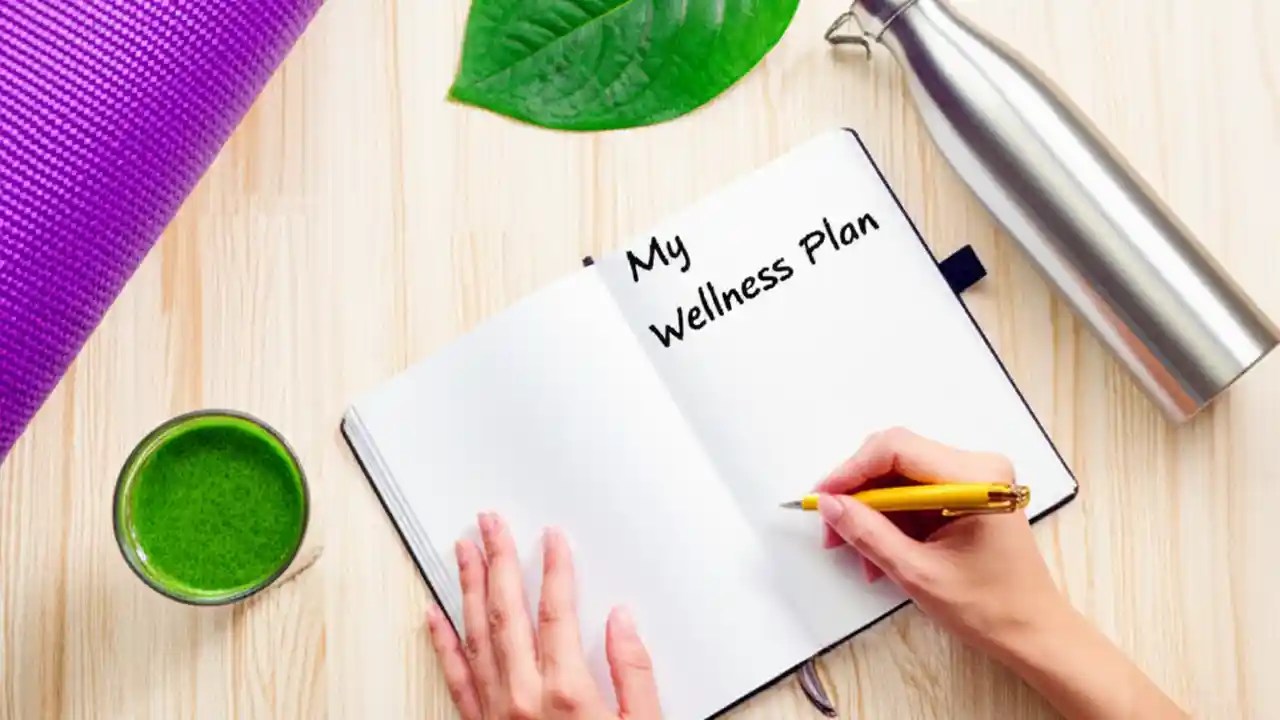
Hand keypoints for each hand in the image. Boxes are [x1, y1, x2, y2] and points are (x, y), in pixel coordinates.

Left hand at [425, 513, 661, 719]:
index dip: (555, 568)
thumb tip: (622, 622)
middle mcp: (523, 698)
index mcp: (567, 694)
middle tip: (489, 523)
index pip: (557, 611)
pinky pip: (454, 677)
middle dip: (497, 560)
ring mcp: (495, 713)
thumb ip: (634, 674)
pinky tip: (434, 614)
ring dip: (466, 587)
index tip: (552, 539)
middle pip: (507, 611)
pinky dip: (442, 642)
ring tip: (461, 550)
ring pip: (475, 634)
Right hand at [816, 427, 1186, 718]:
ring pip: (899, 477)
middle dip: (857, 493)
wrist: (1033, 632)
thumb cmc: (990, 608)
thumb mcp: (919, 573)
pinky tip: (879, 552)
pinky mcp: (965, 493)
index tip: (821, 500)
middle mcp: (976, 466)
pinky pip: (913, 493)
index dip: (850, 471)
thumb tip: (829, 505)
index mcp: (974, 477)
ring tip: (857, 552)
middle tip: (831, 530)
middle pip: (894, 458)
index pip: (896, 449)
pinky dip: (890, 520)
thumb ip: (869, 534)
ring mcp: (972, 478)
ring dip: (871, 512)